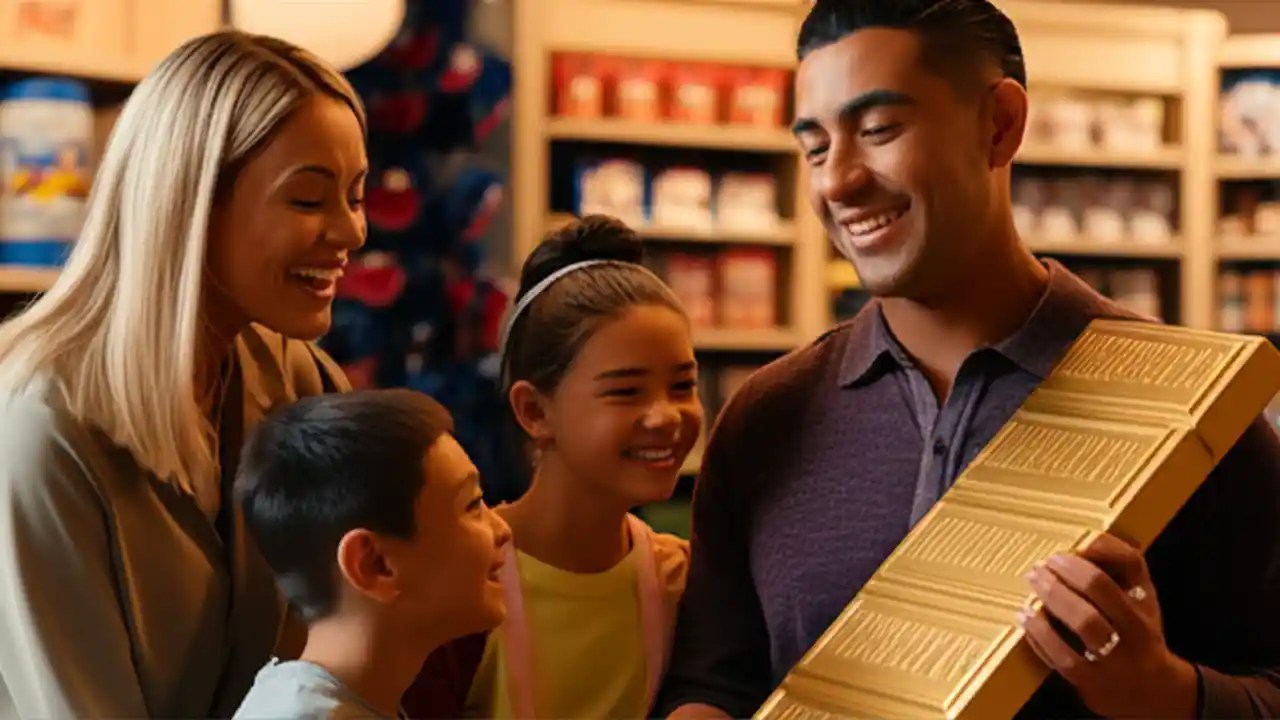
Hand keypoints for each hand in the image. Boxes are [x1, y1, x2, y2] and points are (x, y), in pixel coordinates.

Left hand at [1018, 533, 1198, 718]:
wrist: (1151, 690)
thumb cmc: (1136, 632)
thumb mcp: (1139, 598)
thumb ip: (1119, 568)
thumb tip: (1082, 539)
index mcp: (1145, 601)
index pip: (1130, 563)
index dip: (1098, 548)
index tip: (1071, 547)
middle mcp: (1136, 629)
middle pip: (1101, 591)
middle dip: (1067, 572)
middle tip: (1044, 564)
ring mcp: (1116, 658)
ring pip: (1085, 624)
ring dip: (1053, 598)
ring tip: (1033, 582)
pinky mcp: (1092, 683)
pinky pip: (1064, 657)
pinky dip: (1040, 634)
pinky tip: (1025, 618)